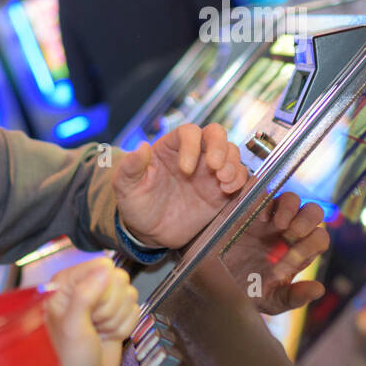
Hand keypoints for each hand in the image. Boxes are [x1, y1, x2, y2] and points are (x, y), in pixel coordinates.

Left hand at [43, 258, 138, 365]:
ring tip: (99, 332)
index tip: (91, 310)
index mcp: (66, 284)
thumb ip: (86, 294)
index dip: (102, 289)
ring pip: (129, 295)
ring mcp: (101, 302)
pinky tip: (108, 336)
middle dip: (111, 308)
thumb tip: (105, 268)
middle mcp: (83, 288)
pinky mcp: (116, 315)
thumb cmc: (67, 360)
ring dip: (117, 319)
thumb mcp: (73, 326)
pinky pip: (135, 310)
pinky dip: (125, 327)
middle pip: (118, 279)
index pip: (100, 266)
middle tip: (94, 325)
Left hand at [113, 122, 247, 249]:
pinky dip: (240, 180)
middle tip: (215, 168)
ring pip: (231, 153)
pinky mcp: (221, 191)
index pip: (188, 132)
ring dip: (232, 164)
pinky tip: (228, 190)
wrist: (149, 232)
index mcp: (170, 148)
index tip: (184, 169)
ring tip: (223, 181)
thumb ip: (130, 167)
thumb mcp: (125, 186)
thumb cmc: (136, 204)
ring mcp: (209, 172)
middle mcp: (194, 155)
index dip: (191, 145)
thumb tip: (142, 147)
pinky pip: (239, 177)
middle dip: (220, 147)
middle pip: (215, 135)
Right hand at [221, 191, 327, 313]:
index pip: (318, 239)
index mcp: (298, 250)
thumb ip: (293, 297)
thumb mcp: (269, 300)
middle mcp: (287, 231)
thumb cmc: (243, 288)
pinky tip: (257, 218)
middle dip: (307, 221)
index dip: (310, 246)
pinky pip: (261, 192)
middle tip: (291, 235)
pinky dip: (263, 200)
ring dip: (289, 208)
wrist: (211, 278)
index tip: (291, 258)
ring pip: (291, 199)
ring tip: (277, 224)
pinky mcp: (248, 208)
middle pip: (313, 213)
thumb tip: (318, 289)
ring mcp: (268, 217)